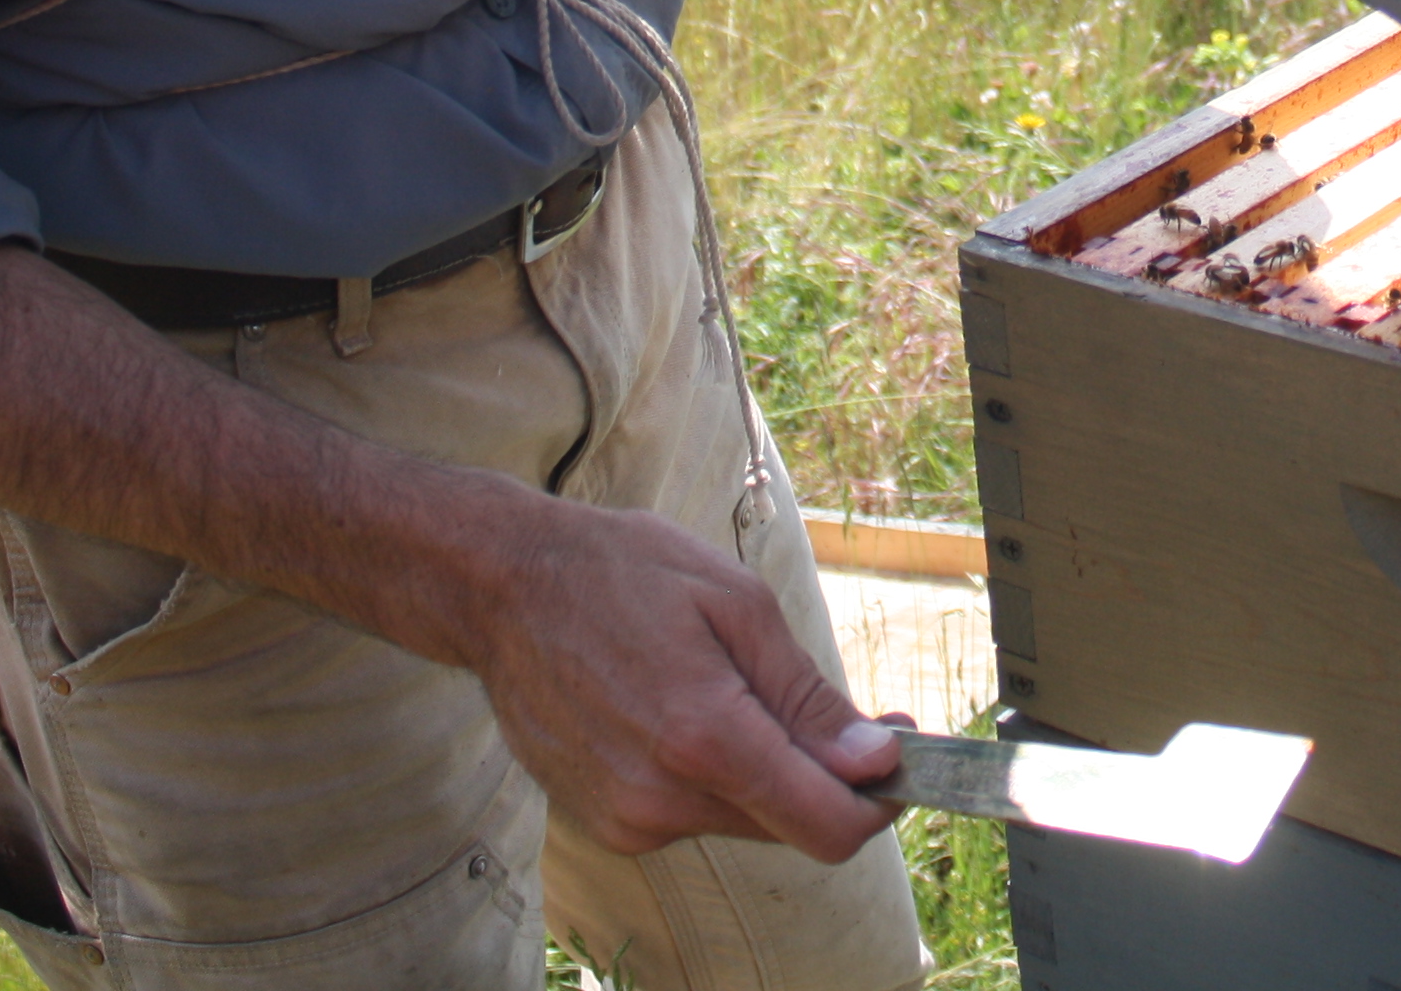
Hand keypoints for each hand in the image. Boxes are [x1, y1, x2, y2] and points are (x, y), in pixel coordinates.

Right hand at [459, 495, 903, 861]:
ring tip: (728, 686)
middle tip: (834, 709)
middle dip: (827, 776)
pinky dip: (712, 776)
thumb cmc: (621, 574)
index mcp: (705, 737)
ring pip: (745, 820)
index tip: (897, 753)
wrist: (503, 589)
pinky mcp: (605, 823)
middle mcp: (662, 797)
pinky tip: (680, 709)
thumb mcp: (735, 604)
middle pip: (791, 824)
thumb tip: (877, 761)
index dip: (879, 801)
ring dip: (764, 772)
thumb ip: (808, 697)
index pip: (826, 826)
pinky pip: (694, 814)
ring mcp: (627, 819)